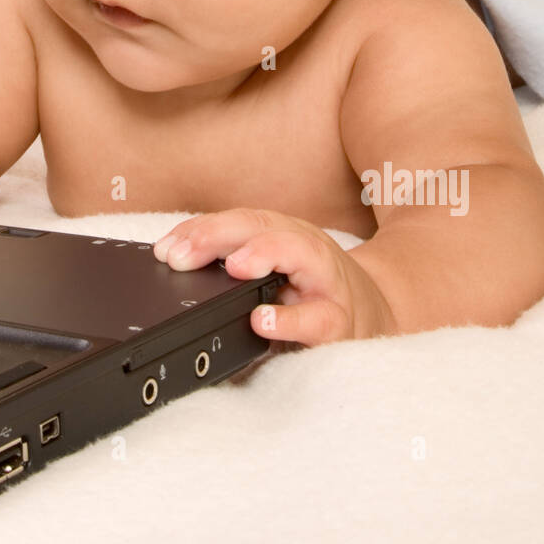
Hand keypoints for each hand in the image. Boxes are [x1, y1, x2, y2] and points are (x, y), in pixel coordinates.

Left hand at [153, 208, 397, 345]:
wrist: (380, 314)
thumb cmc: (312, 296)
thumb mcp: (270, 277)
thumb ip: (230, 277)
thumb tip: (173, 279)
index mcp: (280, 236)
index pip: (236, 222)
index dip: (199, 230)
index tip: (163, 249)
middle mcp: (303, 248)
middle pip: (261, 226)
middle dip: (217, 235)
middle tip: (178, 256)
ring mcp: (326, 280)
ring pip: (299, 252)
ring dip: (264, 253)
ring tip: (233, 266)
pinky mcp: (341, 321)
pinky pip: (318, 317)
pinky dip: (291, 318)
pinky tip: (263, 321)